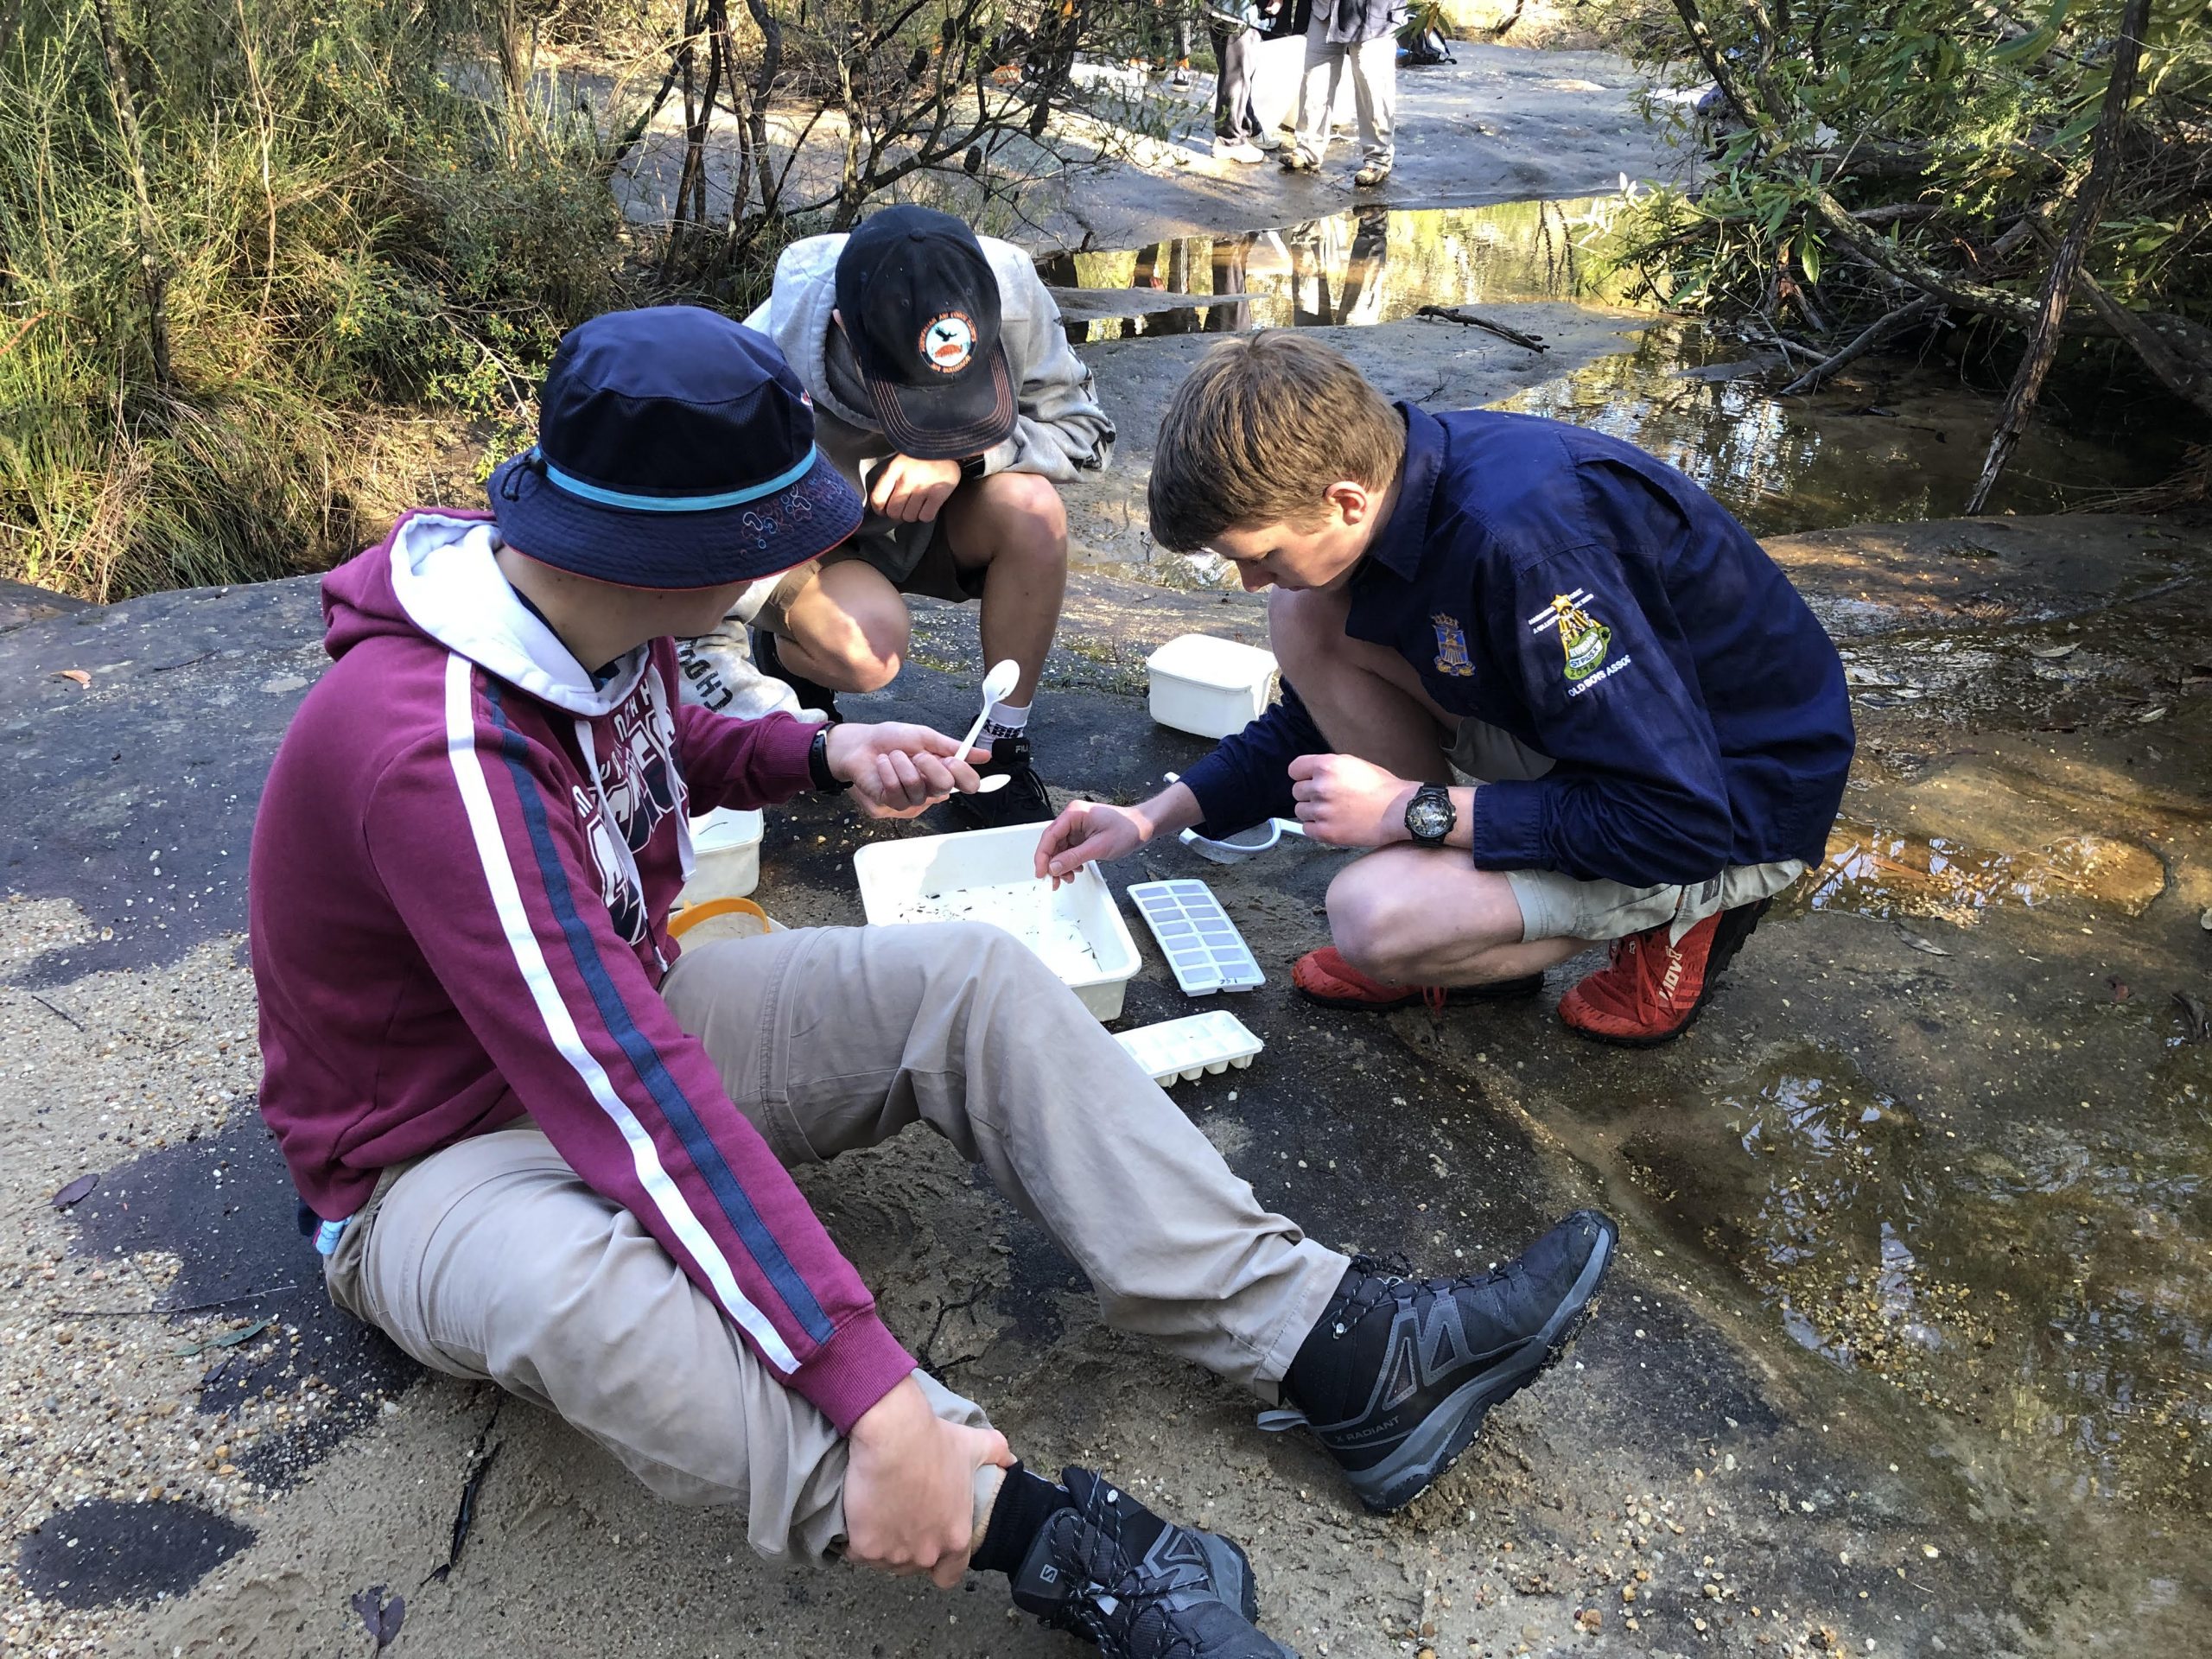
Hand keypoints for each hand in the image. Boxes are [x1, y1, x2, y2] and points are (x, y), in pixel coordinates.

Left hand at [824, 722, 985, 818]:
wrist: (860, 743)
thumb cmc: (891, 739)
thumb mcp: (926, 737)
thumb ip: (954, 748)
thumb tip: (985, 756)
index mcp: (943, 772)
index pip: (968, 784)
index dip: (964, 774)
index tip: (951, 760)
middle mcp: (930, 789)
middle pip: (945, 787)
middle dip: (930, 764)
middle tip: (917, 754)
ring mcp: (910, 800)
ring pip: (918, 789)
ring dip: (903, 764)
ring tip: (892, 755)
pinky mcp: (890, 804)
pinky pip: (896, 792)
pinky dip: (888, 772)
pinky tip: (882, 764)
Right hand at [844, 1375, 1013, 1587]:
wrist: (893, 1434)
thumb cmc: (933, 1441)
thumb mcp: (973, 1447)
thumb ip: (997, 1454)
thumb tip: (1011, 1460)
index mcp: (956, 1538)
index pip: (949, 1575)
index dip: (939, 1562)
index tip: (928, 1541)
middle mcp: (927, 1553)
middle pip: (914, 1566)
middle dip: (908, 1547)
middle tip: (901, 1516)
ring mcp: (894, 1554)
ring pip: (884, 1561)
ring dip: (882, 1544)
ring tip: (881, 1511)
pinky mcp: (866, 1548)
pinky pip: (858, 1553)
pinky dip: (858, 1538)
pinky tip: (861, 1513)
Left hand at [868, 454, 963, 522]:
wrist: (947, 446)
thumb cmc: (922, 456)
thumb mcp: (901, 461)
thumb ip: (891, 479)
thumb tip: (884, 505)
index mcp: (895, 469)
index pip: (878, 498)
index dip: (880, 509)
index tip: (885, 510)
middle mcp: (907, 479)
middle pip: (894, 512)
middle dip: (898, 513)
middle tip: (905, 507)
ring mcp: (923, 487)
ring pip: (909, 517)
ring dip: (913, 514)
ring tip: (919, 504)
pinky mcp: (939, 494)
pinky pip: (926, 516)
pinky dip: (926, 515)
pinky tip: (929, 506)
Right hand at [1034, 799, 1150, 886]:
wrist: (1143, 827)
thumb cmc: (1127, 829)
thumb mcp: (1098, 847)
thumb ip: (1073, 857)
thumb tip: (1054, 867)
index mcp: (1074, 814)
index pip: (1049, 836)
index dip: (1042, 856)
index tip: (1041, 872)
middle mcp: (1073, 818)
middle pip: (1052, 843)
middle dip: (1052, 863)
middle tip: (1052, 880)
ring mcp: (1077, 826)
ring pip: (1059, 848)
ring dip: (1061, 865)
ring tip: (1067, 877)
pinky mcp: (1082, 834)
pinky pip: (1069, 849)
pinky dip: (1069, 861)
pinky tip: (1075, 869)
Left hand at [1287, 753, 1415, 848]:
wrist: (1399, 811)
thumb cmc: (1382, 788)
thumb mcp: (1353, 764)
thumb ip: (1329, 768)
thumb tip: (1311, 774)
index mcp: (1327, 766)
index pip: (1294, 769)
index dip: (1302, 775)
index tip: (1308, 780)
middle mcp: (1321, 787)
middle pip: (1297, 791)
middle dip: (1310, 795)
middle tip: (1329, 799)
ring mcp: (1322, 811)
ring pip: (1300, 811)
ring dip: (1313, 812)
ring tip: (1334, 812)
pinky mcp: (1325, 832)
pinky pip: (1307, 829)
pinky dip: (1317, 828)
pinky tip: (1333, 823)